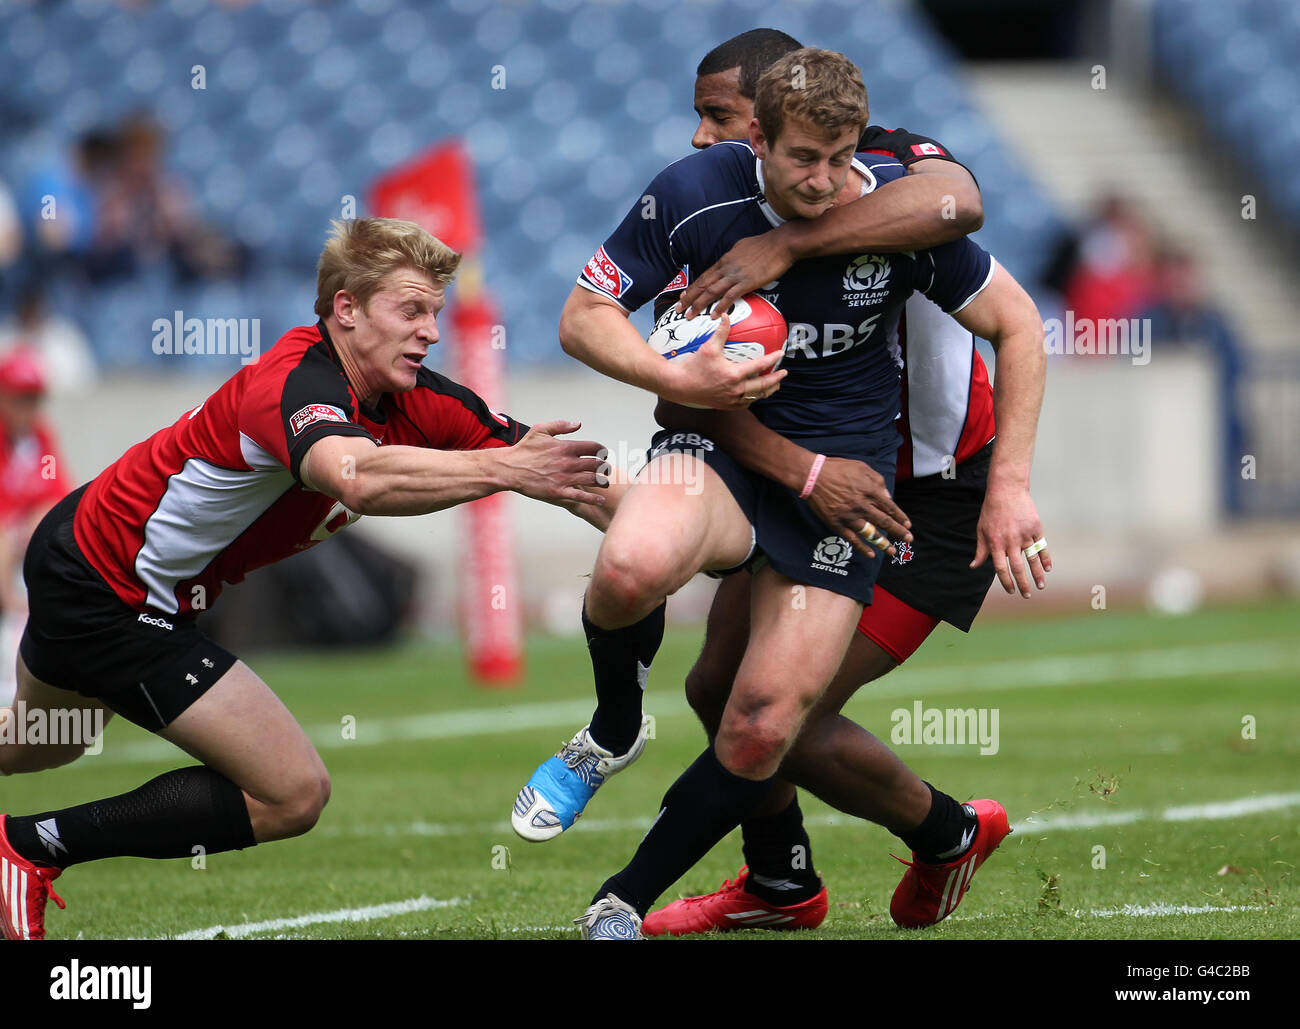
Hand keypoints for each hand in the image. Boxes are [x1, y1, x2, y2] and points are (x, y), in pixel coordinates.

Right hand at [507, 420, 609, 507]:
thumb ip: (560, 425)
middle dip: (604, 467)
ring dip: (602, 481)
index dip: (602, 450)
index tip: (603, 454)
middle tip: (606, 469)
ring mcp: (564, 478)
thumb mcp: (540, 430)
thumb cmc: (524, 449)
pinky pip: (581, 496)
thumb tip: (578, 424)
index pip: (594, 447)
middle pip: (597, 465)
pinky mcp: (558, 492)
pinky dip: (593, 499)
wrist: (509, 469)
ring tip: (604, 482)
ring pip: (593, 480)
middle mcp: (567, 462)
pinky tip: (600, 500)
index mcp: (565, 447)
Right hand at [662, 313, 785, 409]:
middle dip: (776, 379)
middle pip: (762, 386)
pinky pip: (744, 404)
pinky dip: (752, 399)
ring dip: (767, 391)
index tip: (780, 353)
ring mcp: (731, 399)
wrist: (679, 385)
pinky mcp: (724, 405)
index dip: (772, 359)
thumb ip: (721, 332)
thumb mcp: (708, 347)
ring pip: (755, 397)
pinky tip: (754, 395)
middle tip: (784, 373)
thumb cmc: (693, 366)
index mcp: (734, 375)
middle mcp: (735, 389)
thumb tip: (726, 316)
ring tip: (775, 386)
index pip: (759, 366)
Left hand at [676, 230, 796, 317]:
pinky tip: (713, 315)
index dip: (693, 287)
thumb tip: (729, 263)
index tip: (683, 296)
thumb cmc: (765, 244)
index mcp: (725, 260)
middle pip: (703, 284)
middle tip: (679, 309)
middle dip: (689, 298)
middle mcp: (727, 267)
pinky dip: (720, 306)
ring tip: (689, 315)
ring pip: (712, 291)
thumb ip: (733, 257)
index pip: (704, 276)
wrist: (781, 243)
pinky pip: (730, 296)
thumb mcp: (742, 247)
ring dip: (699, 304)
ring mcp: (736, 275)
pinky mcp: (748, 282)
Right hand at [808, 457, 911, 557]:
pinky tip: (871, 554)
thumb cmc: (838, 468)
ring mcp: (849, 516)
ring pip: (870, 533)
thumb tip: (887, 497)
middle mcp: (862, 505)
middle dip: (898, 532)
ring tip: (893, 551)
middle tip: (909, 539)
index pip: (890, 507)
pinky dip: (862, 548)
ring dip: (883, 544)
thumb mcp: (862, 467)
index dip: (900, 517)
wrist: (813, 476)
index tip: (908, 525)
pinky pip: (852, 539)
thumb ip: (877, 481)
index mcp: (870, 491)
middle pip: (884, 522)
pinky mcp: (837, 524)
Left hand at [971, 480, 1050, 596]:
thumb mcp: (981, 530)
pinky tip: (1048, 569)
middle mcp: (1011, 541)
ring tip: (1040, 586)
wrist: (1007, 490)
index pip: (1000, 568)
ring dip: (1037, 575)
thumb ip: (980, 550)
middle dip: (1022, 584)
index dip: (1006, 581)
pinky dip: (1046, 559)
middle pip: (1017, 568)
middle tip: (1026, 595)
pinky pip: (1042, 547)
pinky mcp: (1036, 529)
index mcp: (996, 543)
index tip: (1011, 590)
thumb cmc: (991, 511)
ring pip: (1032, 560)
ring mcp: (1025, 535)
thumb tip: (973, 566)